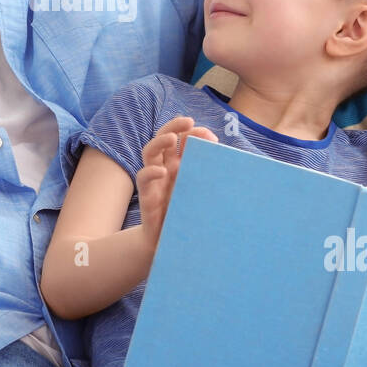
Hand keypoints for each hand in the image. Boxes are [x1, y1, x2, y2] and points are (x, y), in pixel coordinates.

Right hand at [136, 117, 217, 252]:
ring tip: (172, 139)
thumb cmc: (190, 215)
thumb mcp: (203, 192)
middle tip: (187, 121)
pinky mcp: (147, 197)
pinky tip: (162, 172)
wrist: (171, 245)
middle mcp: (165, 168)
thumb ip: (210, 173)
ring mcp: (154, 181)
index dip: (192, 131)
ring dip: (160, 141)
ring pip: (149, 152)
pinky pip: (143, 179)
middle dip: (174, 126)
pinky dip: (151, 172)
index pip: (181, 138)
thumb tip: (223, 154)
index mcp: (178, 164)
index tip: (209, 135)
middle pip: (164, 138)